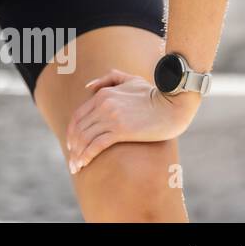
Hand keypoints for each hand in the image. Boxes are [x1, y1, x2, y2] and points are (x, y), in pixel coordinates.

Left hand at [64, 68, 199, 174]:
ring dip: (77, 154)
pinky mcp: (121, 130)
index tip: (71, 145)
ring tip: (75, 167)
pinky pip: (97, 144)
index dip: (72, 132)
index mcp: (103, 94)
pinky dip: (86, 155)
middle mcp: (103, 105)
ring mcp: (111, 117)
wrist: (173, 104)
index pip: (78, 116)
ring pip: (85, 138)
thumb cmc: (155, 93)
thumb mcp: (130, 79)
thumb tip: (88, 87)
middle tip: (71, 161)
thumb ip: (109, 78)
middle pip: (79, 128)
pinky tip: (83, 164)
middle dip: (73, 146)